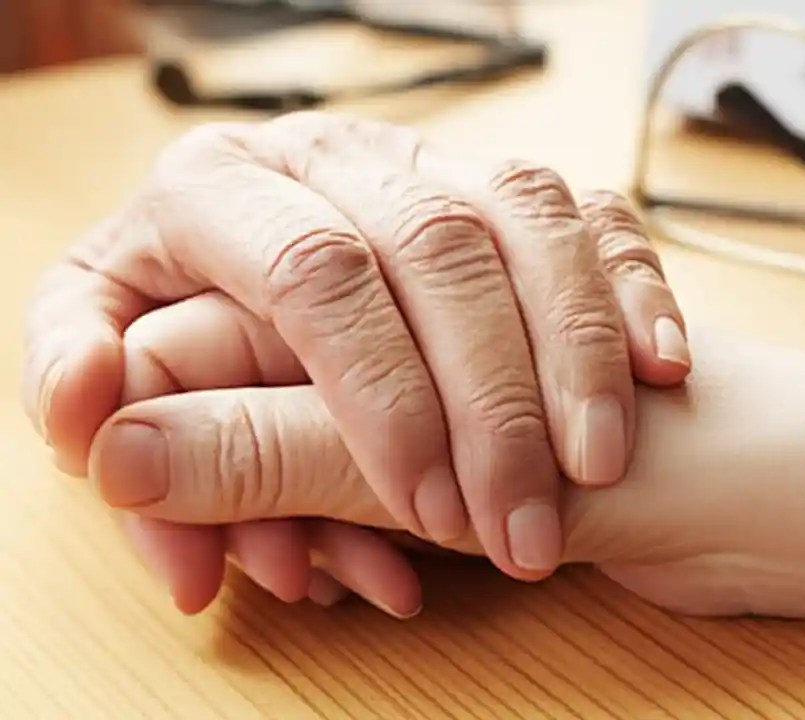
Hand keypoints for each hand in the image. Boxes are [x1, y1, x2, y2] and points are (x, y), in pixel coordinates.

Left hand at [22, 112, 691, 607]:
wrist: (362, 344)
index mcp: (222, 186)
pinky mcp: (522, 191)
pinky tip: (657, 370)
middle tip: (513, 523)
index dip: (373, 398)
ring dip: (570, 361)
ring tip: (593, 472)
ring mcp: (438, 164)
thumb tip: (113, 454)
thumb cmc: (285, 395)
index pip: (313, 273)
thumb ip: (200, 448)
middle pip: (434, 248)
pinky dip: (627, 298)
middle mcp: (335, 156)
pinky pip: (596, 222)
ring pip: (527, 225)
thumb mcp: (236, 433)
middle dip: (487, 402)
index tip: (422, 510)